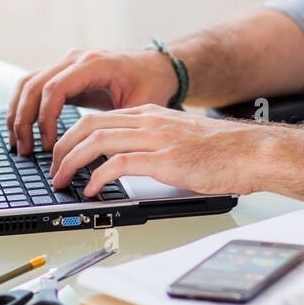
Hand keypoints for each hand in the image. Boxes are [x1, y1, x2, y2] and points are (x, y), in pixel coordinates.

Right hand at [7, 49, 178, 153]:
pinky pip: (34, 86)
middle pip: (33, 85)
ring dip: (18, 114)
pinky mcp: (64, 73)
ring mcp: (67, 63)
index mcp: (93, 64)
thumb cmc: (151, 83)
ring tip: (18, 145)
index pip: (54, 88)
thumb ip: (117, 125)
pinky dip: (24, 107)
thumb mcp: (140, 105)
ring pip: (27, 83)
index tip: (48, 145)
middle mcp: (76, 59)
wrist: (157, 67)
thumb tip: (97, 155)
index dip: (45, 119)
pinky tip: (24, 131)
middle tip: (25, 151)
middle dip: (24, 120)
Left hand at [49, 104, 271, 197]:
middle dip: (63, 147)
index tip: (62, 154)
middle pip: (89, 125)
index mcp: (150, 114)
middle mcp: (148, 121)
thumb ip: (153, 144)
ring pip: (97, 141)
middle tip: (53, 169)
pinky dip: (97, 177)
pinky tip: (91, 190)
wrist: (250, 152)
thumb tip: (127, 163)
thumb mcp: (178, 139)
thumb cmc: (221, 151)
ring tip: (62, 181)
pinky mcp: (163, 159)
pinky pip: (117, 164)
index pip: (99, 118)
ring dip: (72, 162)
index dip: (73, 136)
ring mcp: (155, 138)